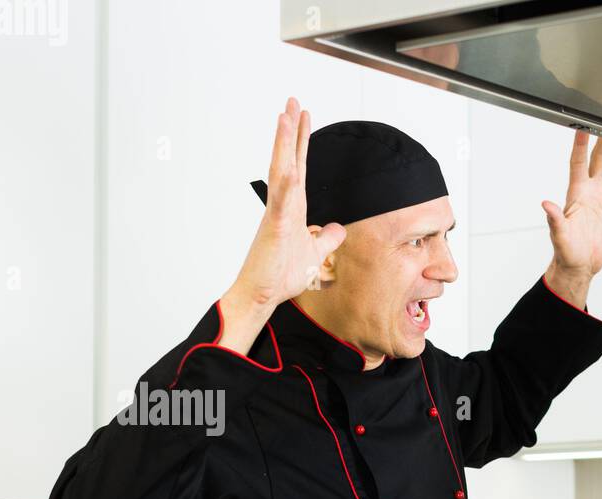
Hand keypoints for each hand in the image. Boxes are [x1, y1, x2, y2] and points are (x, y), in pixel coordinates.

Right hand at [219, 97, 346, 352]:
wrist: (263, 294)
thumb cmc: (281, 275)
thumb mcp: (314, 254)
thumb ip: (327, 239)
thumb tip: (339, 228)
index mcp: (293, 208)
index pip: (300, 168)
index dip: (302, 142)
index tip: (303, 116)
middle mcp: (284, 205)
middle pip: (289, 160)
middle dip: (292, 130)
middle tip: (293, 100)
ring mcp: (277, 213)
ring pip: (281, 171)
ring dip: (284, 143)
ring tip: (285, 114)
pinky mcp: (274, 227)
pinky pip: (281, 201)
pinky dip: (285, 182)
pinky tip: (288, 163)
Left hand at [541, 131, 601, 305]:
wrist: (580, 265)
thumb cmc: (566, 252)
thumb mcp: (560, 236)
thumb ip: (555, 219)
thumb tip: (546, 204)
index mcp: (576, 192)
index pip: (578, 162)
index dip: (581, 144)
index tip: (583, 125)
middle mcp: (592, 190)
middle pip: (600, 158)